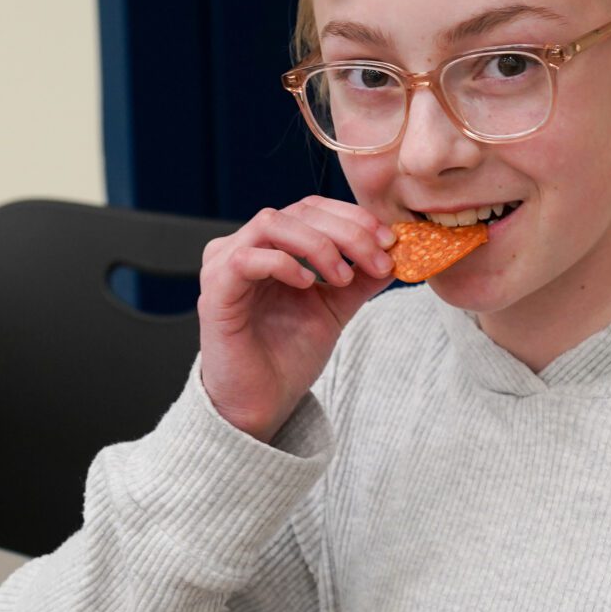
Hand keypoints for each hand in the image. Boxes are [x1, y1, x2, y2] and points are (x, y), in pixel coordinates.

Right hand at [197, 197, 394, 440]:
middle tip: (379, 259)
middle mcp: (244, 247)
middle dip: (347, 232)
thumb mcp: (334, 309)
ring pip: (272, 223)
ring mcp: (224, 266)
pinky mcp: (215, 292)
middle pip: (297, 211)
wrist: (262, 403)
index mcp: (270, 245)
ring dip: (318, 245)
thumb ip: (359, 279)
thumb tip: (395, 252)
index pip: (312, 208)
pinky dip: (282, 264)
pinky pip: (246, 259)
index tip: (389, 241)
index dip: (353, 217)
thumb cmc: (287, 356)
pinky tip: (307, 284)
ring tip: (343, 277)